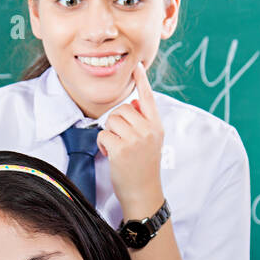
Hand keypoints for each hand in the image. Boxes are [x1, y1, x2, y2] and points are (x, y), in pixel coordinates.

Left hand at [98, 62, 165, 216]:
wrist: (144, 194)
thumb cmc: (143, 168)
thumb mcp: (150, 142)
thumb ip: (143, 122)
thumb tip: (133, 102)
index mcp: (157, 126)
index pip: (148, 98)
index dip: (141, 81)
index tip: (137, 66)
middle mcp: (148, 130)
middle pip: (123, 109)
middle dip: (116, 122)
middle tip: (121, 140)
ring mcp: (135, 140)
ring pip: (112, 120)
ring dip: (109, 133)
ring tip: (117, 148)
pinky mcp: (121, 149)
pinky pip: (103, 134)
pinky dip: (102, 144)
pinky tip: (110, 155)